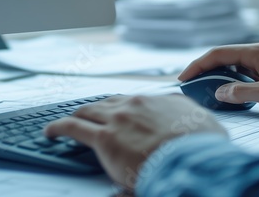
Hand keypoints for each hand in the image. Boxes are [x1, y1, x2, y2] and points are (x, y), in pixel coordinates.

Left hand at [44, 94, 225, 188]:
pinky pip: (73, 127)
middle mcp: (137, 104)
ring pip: (88, 111)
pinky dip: (58, 128)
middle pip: (108, 102)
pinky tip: (50, 132)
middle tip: (86, 115)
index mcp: (161, 101)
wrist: (193, 158)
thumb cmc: (204, 149)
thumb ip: (193, 123)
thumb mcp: (207, 128)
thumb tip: (194, 129)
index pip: (134, 101)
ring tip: (65, 122)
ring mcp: (119, 118)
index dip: (122, 108)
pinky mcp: (104, 138)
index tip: (118, 113)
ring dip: (76, 115)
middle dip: (95, 109)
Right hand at [179, 43, 258, 117]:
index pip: (219, 54)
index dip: (199, 65)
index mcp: (258, 51)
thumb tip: (219, 92)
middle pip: (229, 57)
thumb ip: (240, 93)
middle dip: (209, 70)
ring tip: (213, 90)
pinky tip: (240, 91)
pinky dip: (241, 78)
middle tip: (195, 86)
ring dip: (226, 75)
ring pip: (242, 63)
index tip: (184, 78)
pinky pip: (254, 69)